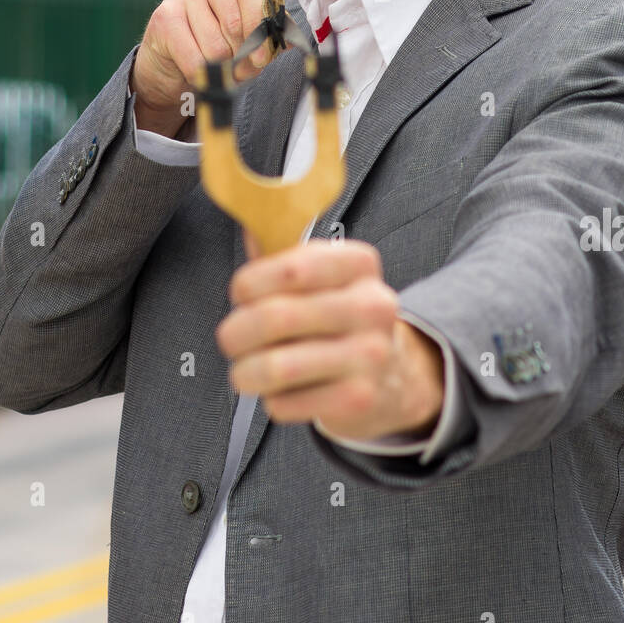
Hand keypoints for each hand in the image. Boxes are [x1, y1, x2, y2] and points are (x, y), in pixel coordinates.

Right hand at [130, 0, 276, 137]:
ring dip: (222, 68)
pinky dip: (202, 75)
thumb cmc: (222, 40)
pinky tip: (199, 72)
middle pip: (235, 23)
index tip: (262, 58)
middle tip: (239, 68)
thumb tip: (291, 41)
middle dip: (242, 55)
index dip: (261, 28)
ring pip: (215, 46)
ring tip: (219, 68)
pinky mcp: (163, 17)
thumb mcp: (253, 35)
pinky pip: (195, 60)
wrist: (173, 60)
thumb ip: (272, 34)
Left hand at [214, 231, 444, 440]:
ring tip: (246, 368)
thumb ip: (280, 250)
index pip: (290, 267)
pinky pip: (285, 402)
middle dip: (235, 331)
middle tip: (231, 337)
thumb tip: (247, 220)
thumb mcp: (322, 274)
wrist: (393, 372)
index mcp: (359, 264)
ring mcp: (369, 354)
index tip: (240, 293)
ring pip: (274, 367)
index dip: (248, 283)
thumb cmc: (341, 317)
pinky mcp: (358, 398)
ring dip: (245, 371)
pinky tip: (284, 389)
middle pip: (274, 317)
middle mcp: (371, 306)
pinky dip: (271, 399)